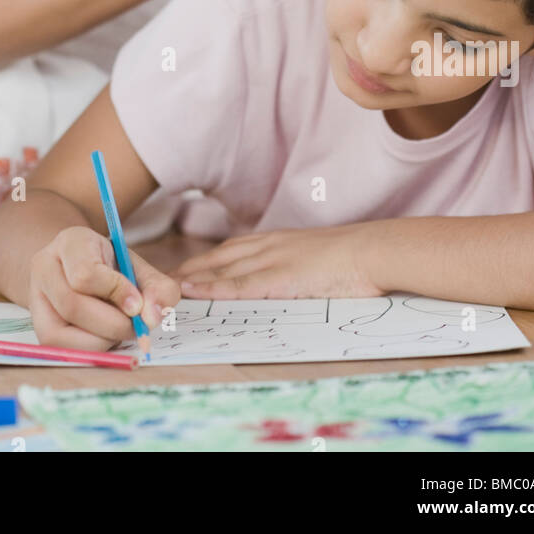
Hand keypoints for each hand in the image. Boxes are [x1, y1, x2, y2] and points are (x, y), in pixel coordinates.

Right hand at [28, 225, 180, 349]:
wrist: (79, 270)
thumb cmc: (111, 267)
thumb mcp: (136, 266)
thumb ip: (156, 288)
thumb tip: (153, 318)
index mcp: (70, 242)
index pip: (85, 274)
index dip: (116, 292)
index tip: (138, 304)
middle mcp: (44, 267)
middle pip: (72, 306)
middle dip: (113, 323)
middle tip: (137, 326)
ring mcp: (35, 299)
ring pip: (64, 334)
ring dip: (103, 339)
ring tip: (120, 328)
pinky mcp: (39, 329)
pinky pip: (64, 350)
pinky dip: (93, 350)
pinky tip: (105, 336)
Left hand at [171, 225, 382, 299]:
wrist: (372, 251)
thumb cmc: (353, 260)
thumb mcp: (316, 260)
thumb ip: (296, 269)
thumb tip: (287, 284)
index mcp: (278, 242)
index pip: (232, 250)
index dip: (205, 261)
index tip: (183, 271)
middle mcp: (268, 246)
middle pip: (218, 256)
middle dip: (189, 268)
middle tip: (160, 280)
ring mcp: (272, 259)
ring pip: (222, 267)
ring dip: (191, 277)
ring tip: (165, 287)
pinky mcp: (280, 277)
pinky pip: (240, 283)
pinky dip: (213, 287)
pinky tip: (194, 291)